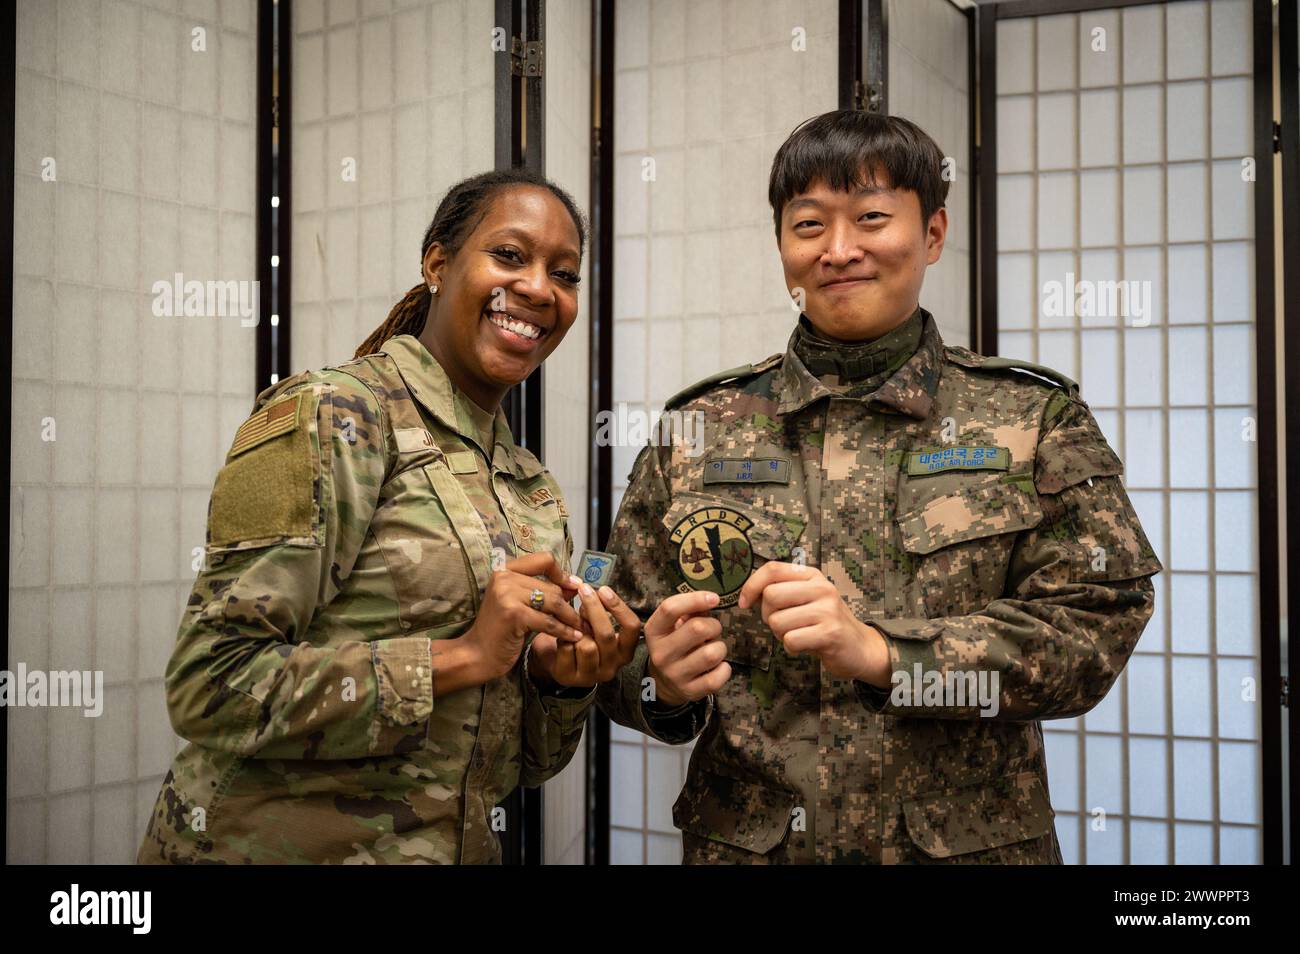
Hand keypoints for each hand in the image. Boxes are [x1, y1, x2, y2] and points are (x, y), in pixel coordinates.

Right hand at [459, 551, 582, 682]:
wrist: (477, 654)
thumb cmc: (500, 630)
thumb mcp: (521, 604)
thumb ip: (544, 591)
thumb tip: (576, 585)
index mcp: (505, 570)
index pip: (544, 560)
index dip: (563, 573)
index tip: (575, 587)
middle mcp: (504, 577)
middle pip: (552, 586)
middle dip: (568, 604)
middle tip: (581, 617)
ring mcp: (507, 594)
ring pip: (553, 602)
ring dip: (570, 617)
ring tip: (581, 627)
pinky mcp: (513, 613)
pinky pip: (548, 621)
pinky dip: (564, 631)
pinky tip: (573, 637)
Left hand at [529, 581, 641, 687]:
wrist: (555, 659)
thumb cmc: (580, 638)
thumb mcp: (594, 625)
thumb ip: (597, 612)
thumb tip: (590, 593)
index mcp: (624, 652)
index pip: (632, 627)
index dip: (619, 606)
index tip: (604, 590)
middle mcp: (612, 667)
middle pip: (607, 634)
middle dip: (594, 608)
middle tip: (583, 590)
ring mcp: (591, 675)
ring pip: (587, 646)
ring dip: (576, 630)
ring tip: (571, 623)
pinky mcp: (570, 678)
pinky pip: (567, 650)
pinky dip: (562, 638)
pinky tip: (561, 636)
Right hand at [643, 590, 728, 706]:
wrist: (663, 682)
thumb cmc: (674, 644)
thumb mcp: (672, 625)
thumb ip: (689, 610)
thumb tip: (710, 601)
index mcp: (654, 631)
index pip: (670, 608)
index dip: (696, 599)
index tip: (714, 598)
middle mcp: (661, 654)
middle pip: (698, 628)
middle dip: (714, 626)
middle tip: (713, 631)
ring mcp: (675, 675)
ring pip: (712, 654)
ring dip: (720, 648)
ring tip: (713, 649)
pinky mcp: (690, 691)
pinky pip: (717, 678)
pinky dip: (724, 669)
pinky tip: (718, 666)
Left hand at [737, 562, 889, 684]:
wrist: (859, 647)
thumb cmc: (824, 622)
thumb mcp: (806, 598)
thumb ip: (782, 590)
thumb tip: (747, 593)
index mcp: (812, 575)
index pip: (772, 569)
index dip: (751, 586)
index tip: (744, 603)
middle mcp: (821, 588)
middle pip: (771, 595)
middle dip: (767, 615)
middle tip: (782, 624)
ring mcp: (827, 610)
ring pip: (777, 621)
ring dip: (780, 634)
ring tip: (798, 634)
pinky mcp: (830, 633)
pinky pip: (790, 640)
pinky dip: (791, 647)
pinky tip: (805, 645)